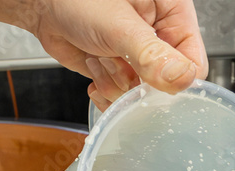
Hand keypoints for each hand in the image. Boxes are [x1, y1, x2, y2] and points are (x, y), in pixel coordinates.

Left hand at [0, 0, 208, 109]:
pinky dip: (106, 92)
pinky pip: (123, 96)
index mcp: (172, 12)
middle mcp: (158, 35)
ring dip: (117, 84)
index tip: (157, 88)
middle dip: (140, 83)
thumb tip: (182, 79)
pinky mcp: (119, 70)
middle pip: (167, 82)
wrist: (41, 4)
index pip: (193, 59)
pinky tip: (95, 75)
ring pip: (142, 93)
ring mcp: (138, 55)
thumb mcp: (119, 24)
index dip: (177, 80)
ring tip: (102, 57)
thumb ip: (151, 54)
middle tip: (120, 67)